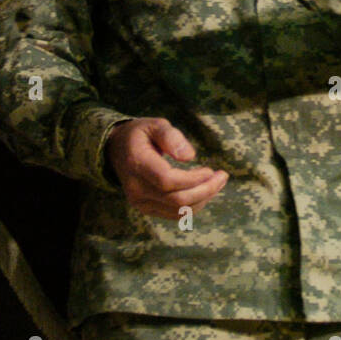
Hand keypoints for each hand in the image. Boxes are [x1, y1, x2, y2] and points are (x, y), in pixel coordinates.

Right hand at [105, 118, 227, 219]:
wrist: (117, 151)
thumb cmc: (140, 135)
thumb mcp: (154, 124)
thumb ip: (170, 136)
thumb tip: (189, 156)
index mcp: (136, 164)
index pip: (167, 181)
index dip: (193, 179)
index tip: (210, 170)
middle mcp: (136, 188)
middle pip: (177, 200)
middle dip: (205, 190)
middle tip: (223, 176)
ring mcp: (140, 202)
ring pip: (178, 211)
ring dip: (203, 199)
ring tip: (218, 182)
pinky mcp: (146, 209)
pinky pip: (175, 214)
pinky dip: (194, 206)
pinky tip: (204, 191)